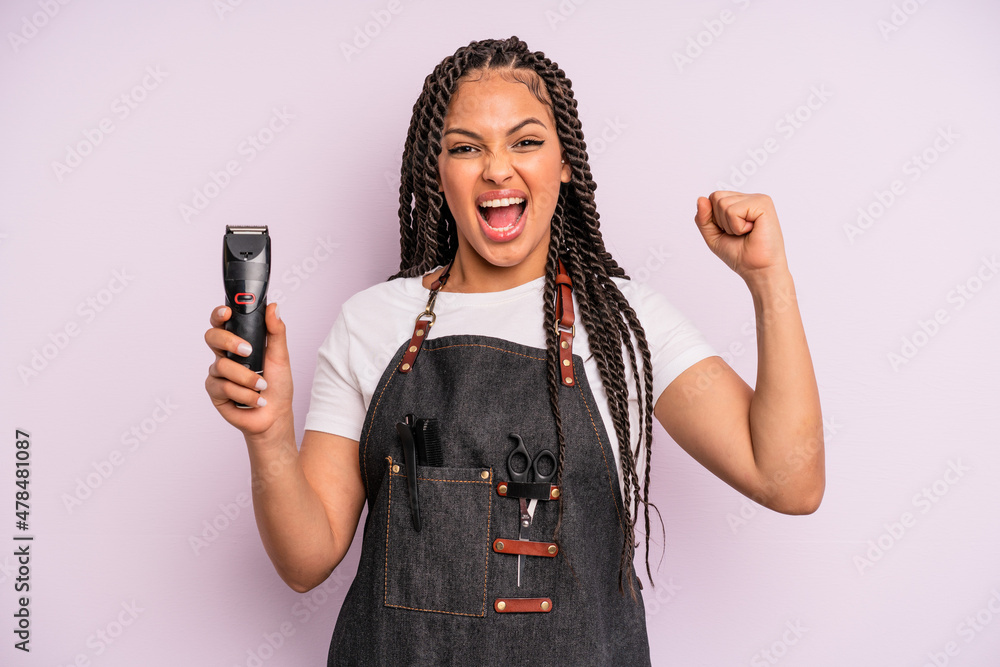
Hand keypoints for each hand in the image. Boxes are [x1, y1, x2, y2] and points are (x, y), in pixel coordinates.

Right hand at [204, 303, 292, 440]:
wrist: (275, 415)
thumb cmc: (277, 386)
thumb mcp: (281, 356)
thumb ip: (276, 331)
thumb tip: (274, 307)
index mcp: (239, 343)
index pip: (223, 323)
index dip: (219, 314)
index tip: (227, 312)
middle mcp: (225, 356)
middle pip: (212, 337)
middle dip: (229, 342)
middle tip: (248, 351)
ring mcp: (218, 374)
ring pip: (221, 366)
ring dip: (247, 378)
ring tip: (262, 386)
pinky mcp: (215, 391)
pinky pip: (224, 387)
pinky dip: (245, 394)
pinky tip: (256, 400)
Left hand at [694, 191, 788, 283]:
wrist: (758, 271)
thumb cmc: (741, 255)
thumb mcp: (713, 236)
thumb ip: (703, 218)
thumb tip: (701, 199)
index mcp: (740, 202)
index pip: (713, 197)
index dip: (714, 218)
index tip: (730, 232)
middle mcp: (749, 198)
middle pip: (716, 197)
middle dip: (721, 221)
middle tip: (739, 233)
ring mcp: (758, 199)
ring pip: (723, 203)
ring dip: (730, 225)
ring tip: (745, 233)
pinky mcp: (763, 204)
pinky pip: (733, 211)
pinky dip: (737, 227)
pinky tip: (751, 230)